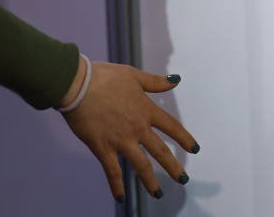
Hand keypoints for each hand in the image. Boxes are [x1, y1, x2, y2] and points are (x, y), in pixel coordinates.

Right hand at [60, 59, 197, 200]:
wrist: (78, 85)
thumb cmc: (105, 77)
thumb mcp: (134, 75)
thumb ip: (155, 82)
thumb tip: (176, 80)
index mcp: (146, 110)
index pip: (172, 127)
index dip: (185, 139)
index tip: (195, 149)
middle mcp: (137, 128)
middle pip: (160, 151)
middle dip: (173, 167)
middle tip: (183, 179)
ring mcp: (121, 140)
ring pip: (141, 166)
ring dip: (150, 182)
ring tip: (159, 194)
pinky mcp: (103, 149)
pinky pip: (112, 172)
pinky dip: (116, 186)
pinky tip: (121, 198)